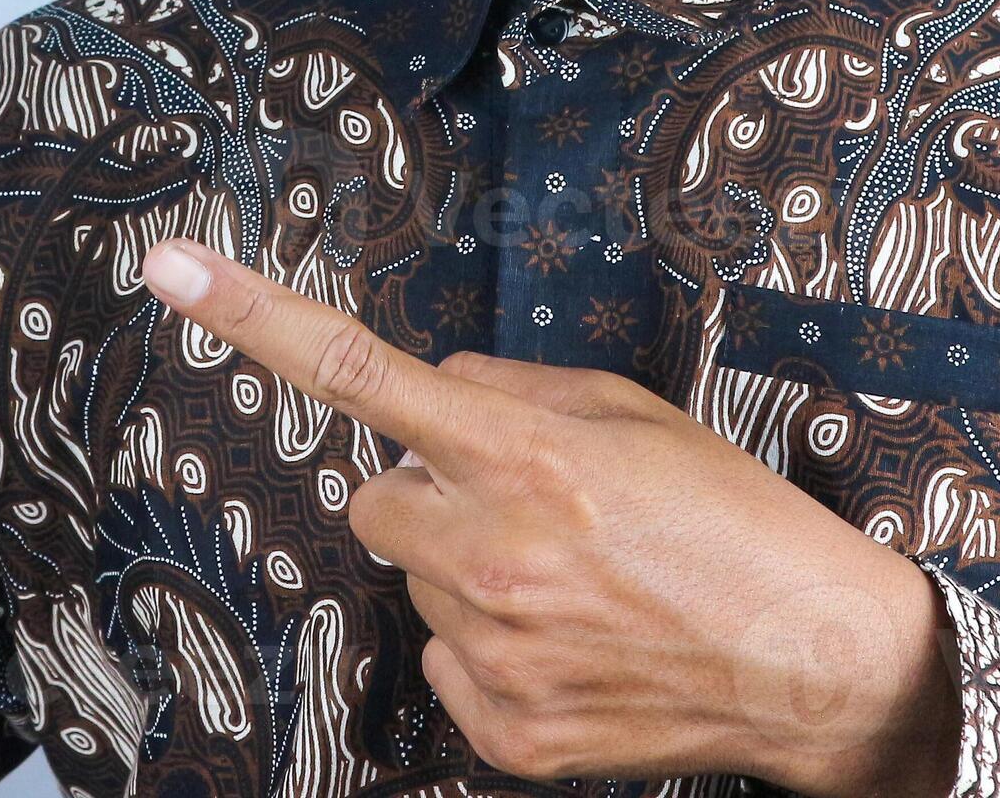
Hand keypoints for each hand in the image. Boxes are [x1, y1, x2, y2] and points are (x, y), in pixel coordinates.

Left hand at [139, 238, 960, 797]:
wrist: (822, 667)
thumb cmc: (738, 524)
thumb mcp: (635, 412)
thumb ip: (514, 387)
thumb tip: (437, 385)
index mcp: (522, 454)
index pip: (358, 370)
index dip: (255, 315)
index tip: (176, 270)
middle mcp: (491, 551)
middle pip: (374, 499)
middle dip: (424, 493)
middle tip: (522, 507)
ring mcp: (493, 651)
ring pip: (417, 583)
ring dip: (468, 572)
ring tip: (578, 582)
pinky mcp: (504, 729)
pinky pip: (446, 663)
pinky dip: (493, 649)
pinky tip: (575, 641)